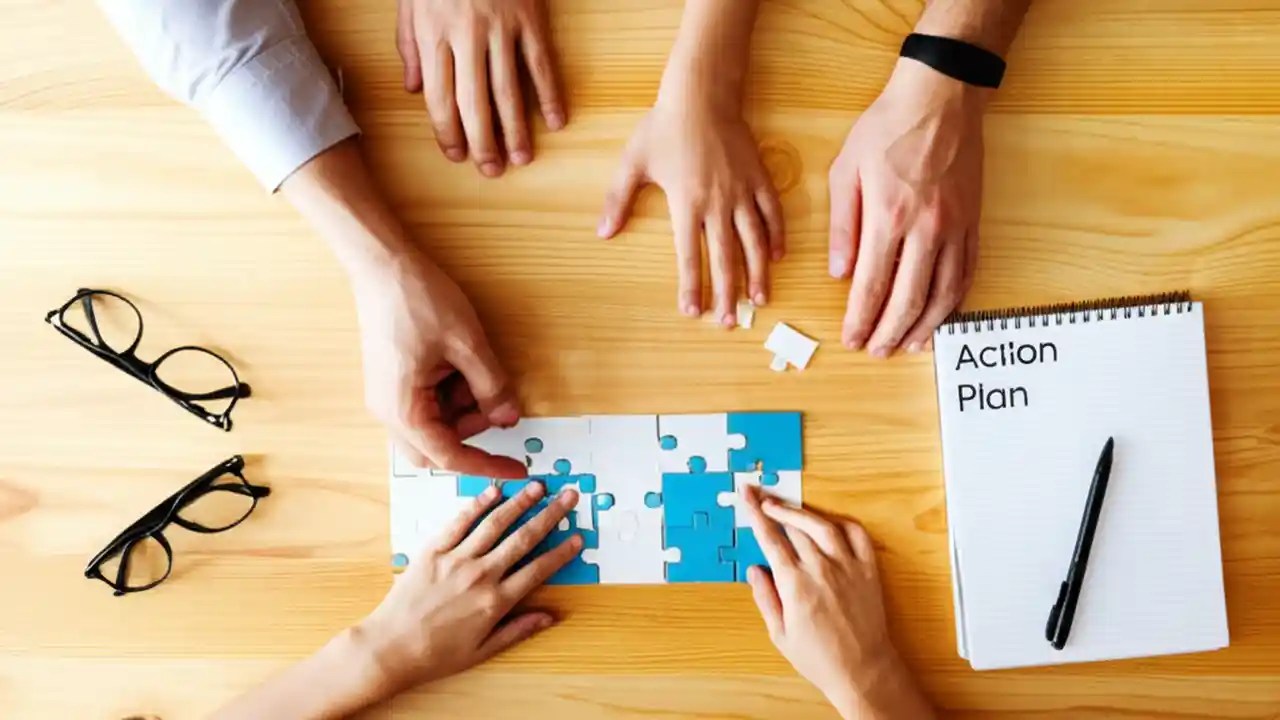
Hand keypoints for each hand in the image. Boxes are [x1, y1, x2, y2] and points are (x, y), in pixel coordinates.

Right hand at [352, 246, 526, 477]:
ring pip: (434, 425)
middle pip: (437, 449)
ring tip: (474, 367)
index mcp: (403, 410)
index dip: (488, 464)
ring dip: (463, 408)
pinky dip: (451, 394)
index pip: (450, 456)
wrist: (382, 265)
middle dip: (472, 432)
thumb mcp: (467, 344)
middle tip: (497, 404)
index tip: (517, 468)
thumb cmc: (416, 299)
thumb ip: (492, 387)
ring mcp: (389, 397)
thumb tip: (509, 417)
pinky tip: (460, 363)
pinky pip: (428, 404)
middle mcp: (389, 411)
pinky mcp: (395, 382)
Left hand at [358, 483, 581, 692]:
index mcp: (496, 602)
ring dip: (520, 502)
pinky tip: (494, 491)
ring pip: (495, 524)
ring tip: (537, 487)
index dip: (561, 552)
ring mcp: (456, 559)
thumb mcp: (483, 650)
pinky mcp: (433, 550)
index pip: (538, 569)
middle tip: (568, 497)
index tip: (577, 537)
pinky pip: (460, 522)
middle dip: (550, 515)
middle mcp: (481, 575)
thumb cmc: (436, 654)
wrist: (390, 647)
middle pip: (524, 538)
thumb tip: (550, 616)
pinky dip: (478, 504)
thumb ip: (518, 630)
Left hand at [396, 0, 564, 175]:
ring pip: (508, 91)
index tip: (457, 155)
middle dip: (482, 142)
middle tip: (491, 171)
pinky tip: (555, 120)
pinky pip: (541, 64)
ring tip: (521, 158)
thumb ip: (408, 45)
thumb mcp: (410, 1)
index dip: (447, 133)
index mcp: (432, 35)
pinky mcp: (530, 19)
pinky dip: (550, 95)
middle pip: (473, 104)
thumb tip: (412, 90)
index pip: (439, 98)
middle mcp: (465, 36)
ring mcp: (500, 28)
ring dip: (516, 129)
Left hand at [598, 95, 783, 324]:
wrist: (702, 94)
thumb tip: (603, 233)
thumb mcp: (633, 162)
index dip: (691, 286)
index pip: (689, 256)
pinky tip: (777, 257)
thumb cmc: (664, 127)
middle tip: (728, 321)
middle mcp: (718, 204)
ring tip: (761, 300)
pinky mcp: (760, 178)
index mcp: (687, 204)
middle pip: (726, 258)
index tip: (693, 312)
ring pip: (755, 241)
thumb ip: (618, 200)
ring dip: (758, 273)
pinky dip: (777, 236)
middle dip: (727, 293)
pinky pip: (773, 214)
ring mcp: (742, 192)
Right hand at [742, 487, 932, 719]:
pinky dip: (840, 522)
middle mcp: (821, 569)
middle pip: (793, 527)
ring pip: (821, 525)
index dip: (755, 513)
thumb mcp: (780, 635)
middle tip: (760, 496)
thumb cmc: (819, 658)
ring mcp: (847, 567)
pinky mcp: (867, 570)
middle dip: (773, 507)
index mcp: (795, 585)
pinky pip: (856, 534)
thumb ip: (765, 598)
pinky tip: (827, 522)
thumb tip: (754, 570)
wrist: (862, 670)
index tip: (746, 495)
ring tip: (785, 506)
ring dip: (800, 512)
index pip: (770, 538)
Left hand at [828, 59, 986, 356]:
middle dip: (890, 332)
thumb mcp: (845, 170)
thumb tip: (840, 274)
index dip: (861, 319)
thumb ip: (842, 226)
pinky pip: (967, 273)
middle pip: (908, 299)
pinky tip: (940, 316)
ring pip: (943, 293)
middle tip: (875, 351)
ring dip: (924, 327)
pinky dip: (954, 302)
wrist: (941, 97)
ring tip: (907, 346)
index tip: (851, 339)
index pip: (871, 285)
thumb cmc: (886, 129)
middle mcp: (926, 228)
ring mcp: (955, 227)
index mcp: (888, 216)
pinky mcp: (974, 222)